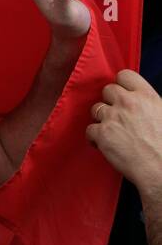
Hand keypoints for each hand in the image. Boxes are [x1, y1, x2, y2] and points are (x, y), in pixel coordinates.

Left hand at [87, 70, 161, 211]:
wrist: (161, 169)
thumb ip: (149, 104)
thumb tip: (140, 102)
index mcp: (147, 96)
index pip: (124, 75)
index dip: (121, 85)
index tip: (123, 95)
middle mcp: (128, 103)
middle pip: (107, 90)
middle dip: (110, 102)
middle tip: (117, 116)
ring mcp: (113, 117)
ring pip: (96, 109)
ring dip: (102, 119)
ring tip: (113, 132)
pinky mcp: (101, 133)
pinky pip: (89, 130)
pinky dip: (95, 138)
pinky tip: (105, 145)